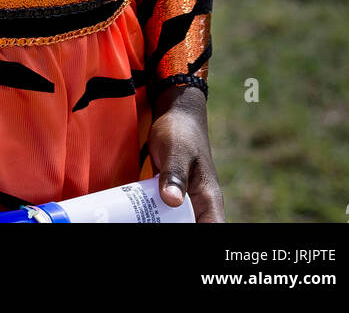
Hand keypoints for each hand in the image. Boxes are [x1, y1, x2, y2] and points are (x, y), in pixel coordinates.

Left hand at [147, 85, 224, 222]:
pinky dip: (153, 218)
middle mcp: (199, 208)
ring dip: (159, 222)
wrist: (174, 114)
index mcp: (209, 201)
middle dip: (168, 227)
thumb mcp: (177, 150)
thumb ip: (175, 173)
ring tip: (137, 218)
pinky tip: (135, 216)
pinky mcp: (169, 198)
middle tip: (143, 221)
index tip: (170, 226)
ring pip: (175, 224)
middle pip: (190, 228)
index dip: (199, 234)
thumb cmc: (180, 130)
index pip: (212, 230)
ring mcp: (183, 204)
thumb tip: (172, 200)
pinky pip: (164, 217)